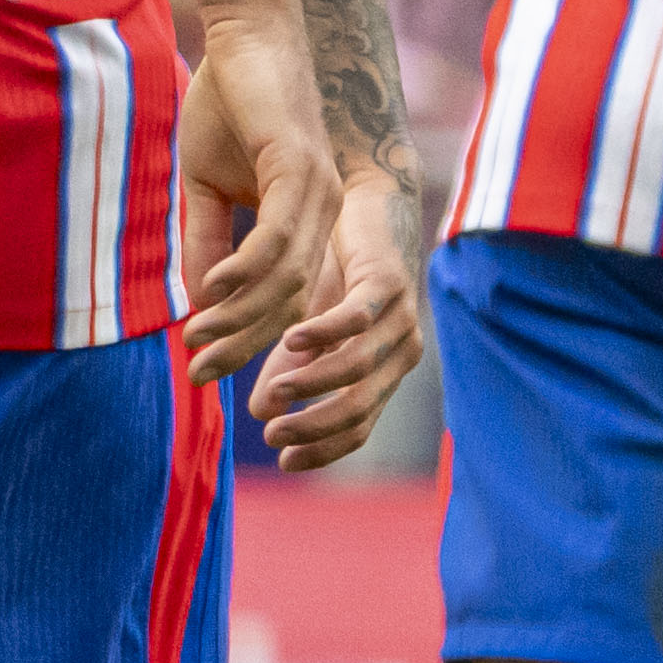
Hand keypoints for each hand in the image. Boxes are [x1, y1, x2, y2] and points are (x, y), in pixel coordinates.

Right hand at [165, 15, 341, 392]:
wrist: (244, 34)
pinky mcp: (299, 168)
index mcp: (308, 221)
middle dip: (241, 345)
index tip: (202, 366)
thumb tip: (198, 299)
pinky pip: (273, 238)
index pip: (284, 300)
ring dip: (236, 316)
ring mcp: (316, 193)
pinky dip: (241, 271)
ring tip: (196, 338)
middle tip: (197, 373)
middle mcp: (323, 214)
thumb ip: (207, 240)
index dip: (244, 339)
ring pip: (282, 279)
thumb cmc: (227, 102)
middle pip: (288, 303)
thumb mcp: (206, 185)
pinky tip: (208, 292)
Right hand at [244, 154, 419, 469]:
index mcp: (383, 370)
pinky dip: (324, 333)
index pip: (358, 427)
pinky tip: (289, 338)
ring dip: (312, 386)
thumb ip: (289, 369)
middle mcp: (400, 352)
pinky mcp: (389, 282)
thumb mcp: (305, 326)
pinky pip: (357, 318)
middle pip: (360, 408)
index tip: (281, 461)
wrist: (367, 201)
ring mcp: (400, 318)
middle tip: (270, 435)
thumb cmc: (336, 268)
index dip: (321, 449)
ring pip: (357, 368)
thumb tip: (262, 413)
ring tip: (272, 394)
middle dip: (313, 427)